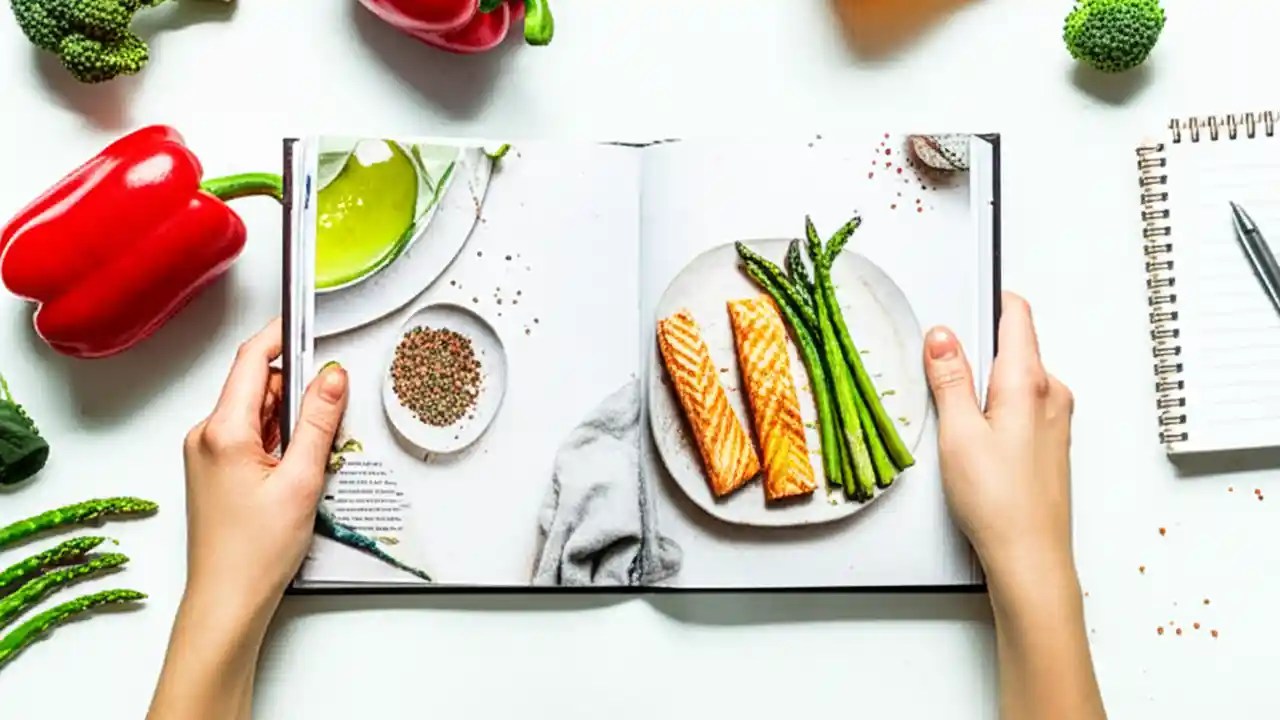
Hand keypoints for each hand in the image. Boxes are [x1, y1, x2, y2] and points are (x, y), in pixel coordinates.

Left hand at [181, 318, 347, 627]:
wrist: (227, 601)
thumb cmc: (255, 553)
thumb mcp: (302, 480)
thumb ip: (318, 421)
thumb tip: (331, 376)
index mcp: (222, 432)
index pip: (252, 359)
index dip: (282, 335)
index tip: (308, 321)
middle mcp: (206, 436)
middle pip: (258, 386)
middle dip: (296, 393)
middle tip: (329, 417)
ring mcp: (208, 453)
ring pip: (257, 413)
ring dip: (289, 423)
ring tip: (308, 463)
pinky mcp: (215, 469)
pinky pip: (251, 436)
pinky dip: (278, 443)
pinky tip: (294, 472)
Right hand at [922, 292, 1074, 592]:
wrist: (1031, 557)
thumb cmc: (999, 502)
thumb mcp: (959, 432)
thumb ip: (950, 379)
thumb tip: (943, 337)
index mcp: (1029, 382)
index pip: (1017, 315)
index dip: (989, 300)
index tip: (962, 301)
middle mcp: (1051, 394)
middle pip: (1013, 346)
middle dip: (975, 352)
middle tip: (941, 378)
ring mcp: (1055, 418)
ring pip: (1014, 378)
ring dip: (983, 386)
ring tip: (955, 423)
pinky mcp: (1050, 441)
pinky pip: (1020, 405)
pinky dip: (994, 410)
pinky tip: (974, 443)